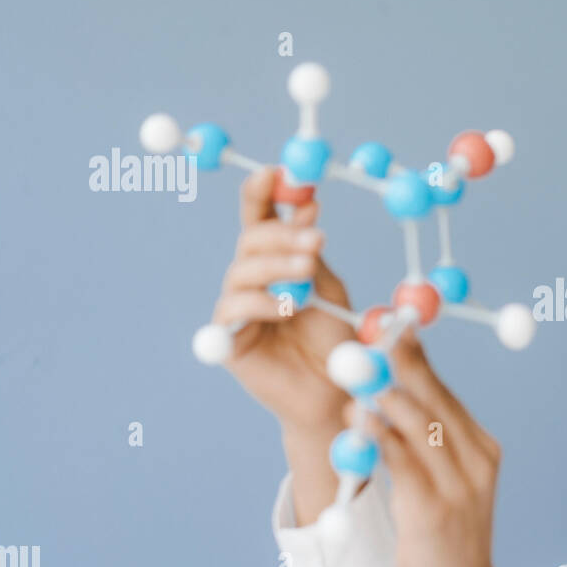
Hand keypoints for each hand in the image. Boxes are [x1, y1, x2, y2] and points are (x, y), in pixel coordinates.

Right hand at [211, 167, 356, 433]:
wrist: (338, 394)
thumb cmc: (336, 342)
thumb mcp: (331, 289)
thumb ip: (312, 253)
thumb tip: (307, 205)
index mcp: (277, 261)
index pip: (260, 217)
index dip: (262, 192)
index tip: (276, 172)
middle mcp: (252, 280)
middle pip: (250, 241)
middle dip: (281, 233)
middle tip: (317, 237)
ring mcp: (237, 308)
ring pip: (242, 270)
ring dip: (276, 265)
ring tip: (309, 269)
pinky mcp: (229, 340)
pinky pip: (233, 309)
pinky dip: (262, 302)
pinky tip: (288, 307)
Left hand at [344, 325, 505, 566]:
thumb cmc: (443, 538)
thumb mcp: (443, 483)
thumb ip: (423, 442)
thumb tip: (385, 394)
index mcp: (482, 447)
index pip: (444, 392)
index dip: (416, 355)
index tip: (390, 324)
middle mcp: (477, 460)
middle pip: (433, 399)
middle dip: (398, 362)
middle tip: (365, 335)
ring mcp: (460, 485)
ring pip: (418, 424)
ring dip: (383, 393)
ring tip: (353, 373)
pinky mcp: (435, 510)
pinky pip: (403, 461)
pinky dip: (379, 435)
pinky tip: (358, 417)